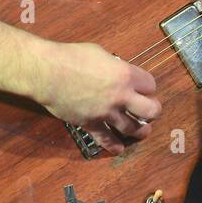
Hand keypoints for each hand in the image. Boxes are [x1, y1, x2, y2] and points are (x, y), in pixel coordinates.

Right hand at [32, 42, 159, 155]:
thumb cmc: (71, 57)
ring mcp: (106, 112)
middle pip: (150, 110)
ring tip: (143, 131)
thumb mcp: (100, 53)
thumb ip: (114, 66)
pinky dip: (114, 146)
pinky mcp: (91, 124)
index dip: (148, 86)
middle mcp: (120, 96)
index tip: (145, 88)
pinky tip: (119, 148)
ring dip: (140, 131)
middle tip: (151, 110)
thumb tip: (118, 71)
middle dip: (153, 111)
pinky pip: (106, 139)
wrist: (47, 72)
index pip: (150, 84)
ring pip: (132, 129)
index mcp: (125, 75)